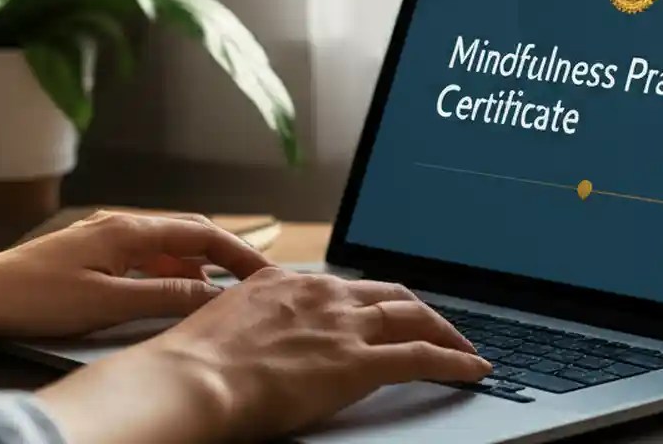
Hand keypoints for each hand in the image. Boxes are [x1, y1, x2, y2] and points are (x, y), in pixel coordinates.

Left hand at [0, 211, 271, 345]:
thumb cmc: (35, 298)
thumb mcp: (109, 303)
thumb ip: (166, 296)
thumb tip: (214, 294)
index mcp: (129, 230)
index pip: (202, 234)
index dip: (239, 253)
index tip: (266, 273)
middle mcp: (121, 225)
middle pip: (189, 232)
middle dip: (225, 254)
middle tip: (253, 280)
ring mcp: (105, 236)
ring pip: (167, 245)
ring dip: (196, 265)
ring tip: (218, 293)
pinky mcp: (92, 252)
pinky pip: (145, 255)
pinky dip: (169, 270)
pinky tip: (172, 292)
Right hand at [39, 268, 491, 443]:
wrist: (191, 379)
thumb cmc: (193, 364)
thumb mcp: (224, 323)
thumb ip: (253, 322)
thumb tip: (255, 339)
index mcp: (289, 283)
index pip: (348, 287)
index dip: (375, 301)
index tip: (386, 311)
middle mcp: (322, 294)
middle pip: (390, 294)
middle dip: (420, 309)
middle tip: (440, 325)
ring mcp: (343, 325)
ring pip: (413, 318)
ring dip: (445, 332)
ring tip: (463, 347)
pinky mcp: (358, 362)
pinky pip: (421, 356)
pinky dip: (454, 361)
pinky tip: (471, 369)